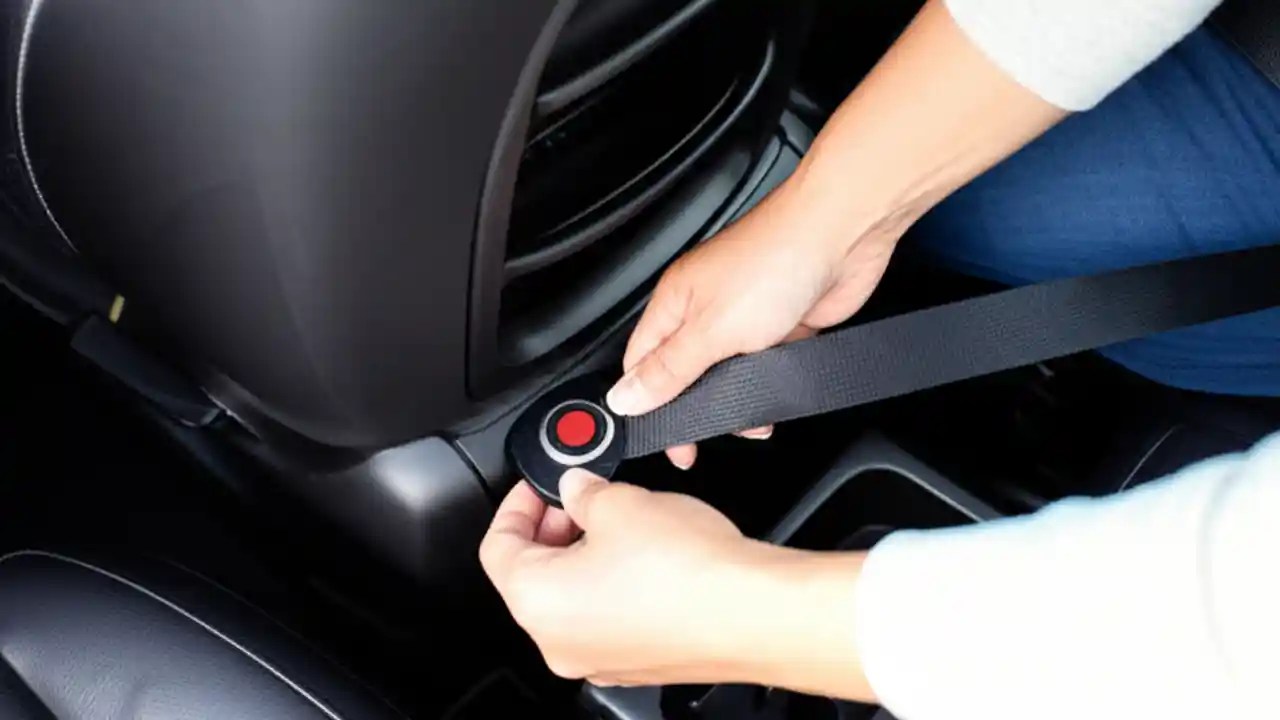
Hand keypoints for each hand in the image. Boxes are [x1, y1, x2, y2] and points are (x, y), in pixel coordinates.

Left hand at [478, 470, 870, 697]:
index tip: (536, 485)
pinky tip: (646, 554)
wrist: (753, 612)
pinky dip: (614, 584)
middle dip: (553, 529)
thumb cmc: (687, 570)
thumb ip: (582, 492)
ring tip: (620, 519)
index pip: (497, 547)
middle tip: (579, 497)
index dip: (516, 505)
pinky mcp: (639, 663)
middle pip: (532, 577)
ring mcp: (600, 660)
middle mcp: (559, 643)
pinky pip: (609, 618)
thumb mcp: (619, 502)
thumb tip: (576, 489)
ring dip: (584, 556)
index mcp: (536, 602)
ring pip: (572, 599)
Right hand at [606, 179, 903, 468]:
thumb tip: (623, 398)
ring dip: (738, 402)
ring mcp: (746, 316)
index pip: (641, 363)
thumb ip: (668, 369)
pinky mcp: (783, 324)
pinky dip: (771, 386)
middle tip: (703, 440)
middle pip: (684, 373)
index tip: (658, 439)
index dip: (644, 404)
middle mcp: (706, 307)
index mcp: (675, 301)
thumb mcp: (711, 329)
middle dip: (695, 408)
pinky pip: (767, 368)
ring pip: (729, 376)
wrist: (843, 234)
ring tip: (751, 421)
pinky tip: (779, 397)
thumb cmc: (774, 258)